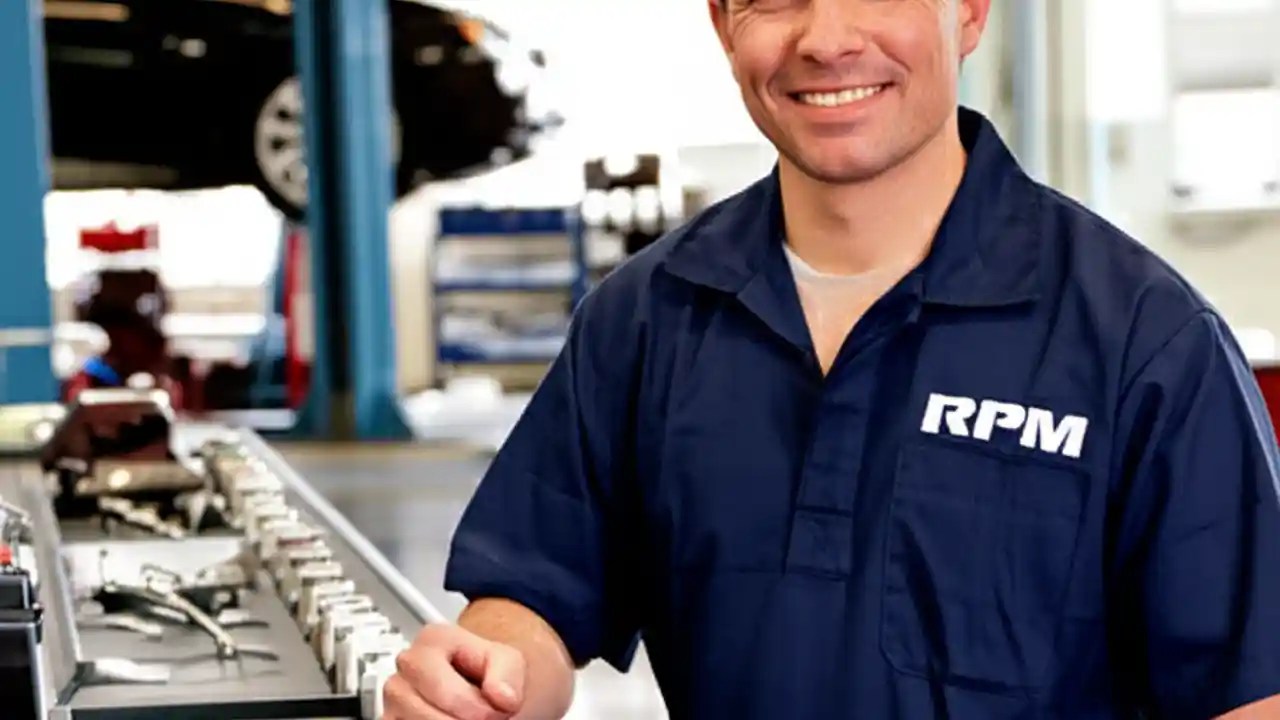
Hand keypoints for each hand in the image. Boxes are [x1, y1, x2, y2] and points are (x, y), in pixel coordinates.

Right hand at [383, 623, 526, 719]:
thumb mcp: (509, 661)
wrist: (481, 682)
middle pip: (426, 716)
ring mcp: (393, 697)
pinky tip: (448, 719)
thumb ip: (507, 673)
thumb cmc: (488, 671)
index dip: (476, 709)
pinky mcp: (389, 719)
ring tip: (465, 718)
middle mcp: (406, 668)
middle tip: (483, 718)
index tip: (496, 710)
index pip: (447, 692)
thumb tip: (500, 696)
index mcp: (431, 641)